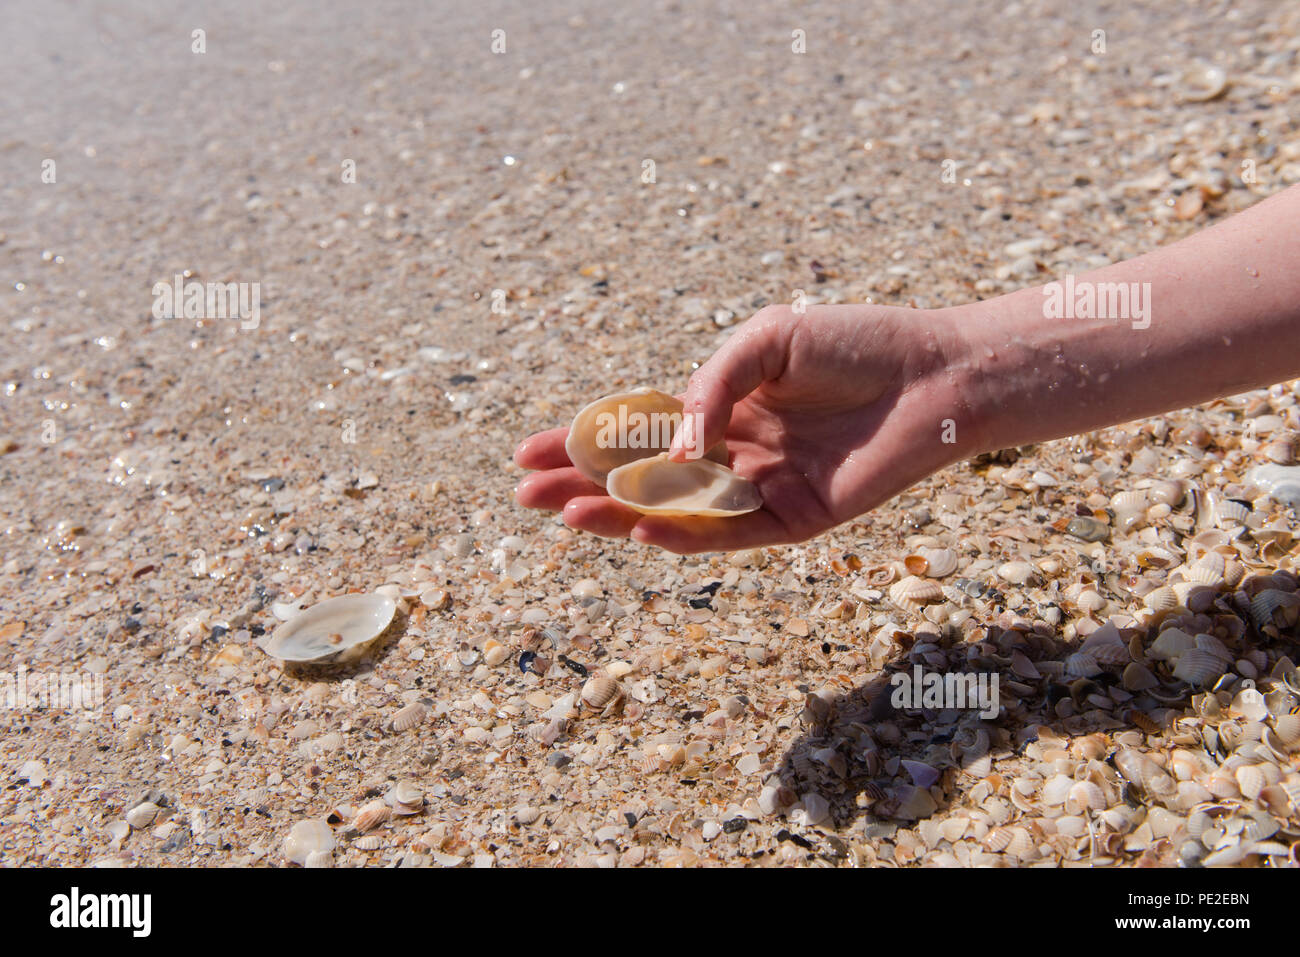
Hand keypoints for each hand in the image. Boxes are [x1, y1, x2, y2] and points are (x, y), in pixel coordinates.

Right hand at [513, 304, 977, 552]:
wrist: (933, 374)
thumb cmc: (854, 344)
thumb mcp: (765, 342)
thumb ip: (708, 386)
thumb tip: (670, 448)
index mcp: (723, 407)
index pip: (636, 431)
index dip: (583, 442)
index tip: (527, 451)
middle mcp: (734, 453)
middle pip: (642, 477)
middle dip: (582, 483)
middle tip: (525, 493)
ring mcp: (760, 490)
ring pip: (675, 511)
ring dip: (617, 512)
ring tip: (564, 512)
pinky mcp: (794, 520)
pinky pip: (727, 533)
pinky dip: (680, 532)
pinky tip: (635, 525)